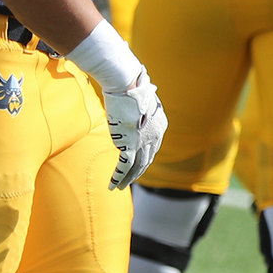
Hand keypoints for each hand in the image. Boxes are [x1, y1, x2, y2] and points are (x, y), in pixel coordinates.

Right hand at [102, 71, 165, 188]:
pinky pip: (124, 166)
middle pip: (147, 159)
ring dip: (128, 179)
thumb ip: (141, 105)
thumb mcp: (141, 98)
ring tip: (119, 188)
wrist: (128, 84)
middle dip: (137, 172)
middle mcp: (155, 135)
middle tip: (129, 182)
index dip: (145, 157)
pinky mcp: (129, 143)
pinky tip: (113, 186)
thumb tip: (143, 96)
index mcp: (159, 125)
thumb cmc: (133, 85)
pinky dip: (118, 177)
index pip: (153, 146)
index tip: (137, 165)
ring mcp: (143, 141)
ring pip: (137, 166)